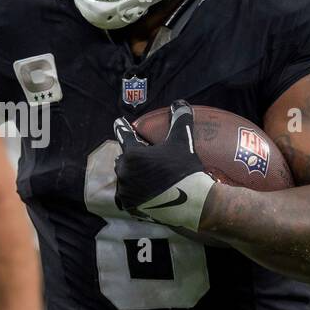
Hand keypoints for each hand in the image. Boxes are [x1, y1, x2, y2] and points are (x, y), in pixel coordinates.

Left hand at [113, 99, 215, 230]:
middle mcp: (124, 172)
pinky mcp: (130, 205)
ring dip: (131, 174)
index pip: (124, 136)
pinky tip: (142, 191)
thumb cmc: (185, 169)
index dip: (122, 127)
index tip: (118, 122)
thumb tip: (180, 103)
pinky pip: (127, 195)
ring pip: (125, 177)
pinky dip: (133, 191)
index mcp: (133, 154)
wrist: (191, 203)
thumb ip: (180, 119)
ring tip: (145, 174)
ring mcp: (126, 190)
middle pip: (125, 158)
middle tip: (145, 156)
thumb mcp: (183, 141)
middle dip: (131, 156)